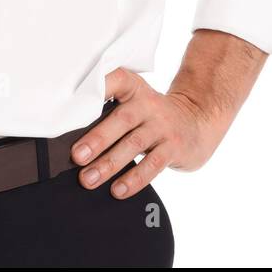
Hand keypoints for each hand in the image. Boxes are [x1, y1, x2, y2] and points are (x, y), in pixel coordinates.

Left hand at [70, 67, 227, 198]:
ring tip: (89, 179)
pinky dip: (134, 179)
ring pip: (134, 145)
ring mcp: (163, 126)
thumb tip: (74, 138)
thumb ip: (110, 111)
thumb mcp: (135, 101)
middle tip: (77, 156)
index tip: (76, 100)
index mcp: (133, 88)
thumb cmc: (152, 115)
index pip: (114, 80)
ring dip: (109, 164)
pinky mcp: (174, 147)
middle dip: (97, 139)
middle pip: (120, 120)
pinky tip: (118, 190)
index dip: (97, 87)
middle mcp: (148, 104)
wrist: (197, 120)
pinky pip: (153, 165)